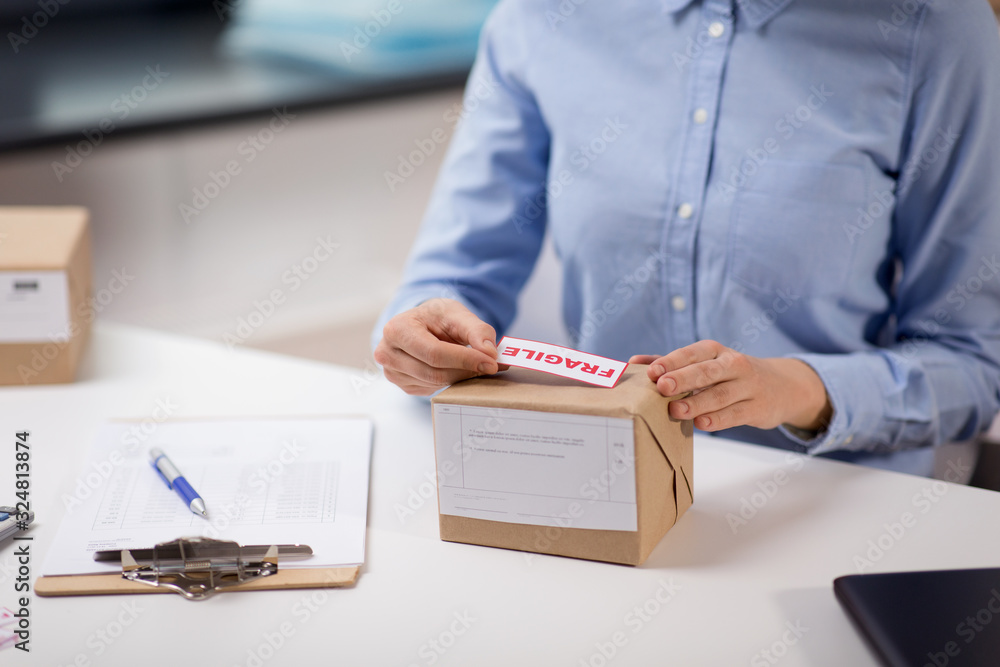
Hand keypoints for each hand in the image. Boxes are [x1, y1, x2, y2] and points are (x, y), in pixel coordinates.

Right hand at [374, 298, 500, 394]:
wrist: (422, 323)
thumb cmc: (436, 317)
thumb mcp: (457, 314)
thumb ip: (477, 331)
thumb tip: (490, 354)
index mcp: (397, 329)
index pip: (434, 353)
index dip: (465, 360)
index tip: (491, 362)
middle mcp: (388, 353)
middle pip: (434, 372)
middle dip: (466, 371)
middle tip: (491, 366)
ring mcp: (392, 372)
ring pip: (435, 384)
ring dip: (461, 377)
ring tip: (479, 365)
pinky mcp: (403, 385)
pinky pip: (432, 390)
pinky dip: (451, 382)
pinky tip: (459, 370)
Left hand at [629, 340, 831, 431]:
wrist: (781, 385)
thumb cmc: (729, 374)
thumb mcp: (705, 362)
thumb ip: (670, 363)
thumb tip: (633, 362)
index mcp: (714, 351)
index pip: (691, 354)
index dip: (671, 362)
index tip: (652, 372)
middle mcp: (732, 364)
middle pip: (705, 371)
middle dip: (683, 378)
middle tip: (662, 387)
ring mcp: (747, 386)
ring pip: (720, 394)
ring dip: (696, 403)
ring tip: (675, 410)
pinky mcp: (757, 408)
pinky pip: (735, 414)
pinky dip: (718, 419)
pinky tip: (701, 423)